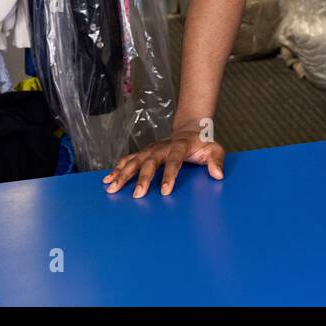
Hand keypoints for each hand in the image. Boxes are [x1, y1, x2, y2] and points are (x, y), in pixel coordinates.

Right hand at [102, 123, 225, 197]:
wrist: (190, 129)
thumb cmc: (202, 143)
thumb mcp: (214, 149)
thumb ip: (216, 161)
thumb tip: (218, 174)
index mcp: (180, 146)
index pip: (175, 160)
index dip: (170, 175)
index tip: (166, 191)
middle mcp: (162, 147)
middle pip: (150, 162)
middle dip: (143, 178)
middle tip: (137, 195)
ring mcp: (151, 149)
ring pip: (135, 160)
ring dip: (123, 174)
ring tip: (112, 187)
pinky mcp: (144, 152)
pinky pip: (128, 160)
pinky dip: (117, 169)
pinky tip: (108, 179)